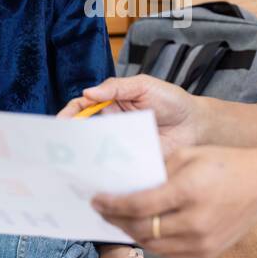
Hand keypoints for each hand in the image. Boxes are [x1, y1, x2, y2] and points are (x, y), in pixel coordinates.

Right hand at [57, 75, 200, 155]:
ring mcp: (120, 144)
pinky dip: (103, 168)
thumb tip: (87, 93)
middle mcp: (112, 125)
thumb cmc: (172, 101)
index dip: (70, 113)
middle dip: (70, 135)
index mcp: (112, 104)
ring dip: (83, 154)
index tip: (62, 121)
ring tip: (72, 158)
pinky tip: (95, 171)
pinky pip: (113, 166)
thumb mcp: (143, 86)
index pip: (84, 107)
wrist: (196, 125)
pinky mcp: (130, 161)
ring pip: (95, 150)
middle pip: (84, 130)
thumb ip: (116, 88)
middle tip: (60, 142)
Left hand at [91, 144, 256, 257]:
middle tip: (102, 209)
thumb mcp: (189, 155)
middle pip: (142, 229)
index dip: (113, 204)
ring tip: (119, 219)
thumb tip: (126, 186)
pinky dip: (152, 242)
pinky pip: (169, 253)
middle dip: (116, 219)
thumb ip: (157, 172)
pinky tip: (143, 229)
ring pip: (153, 246)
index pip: (140, 205)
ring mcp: (203, 242)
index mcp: (190, 191)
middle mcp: (196, 221)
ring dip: (131, 233)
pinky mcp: (208, 253)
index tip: (96, 199)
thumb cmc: (227, 164)